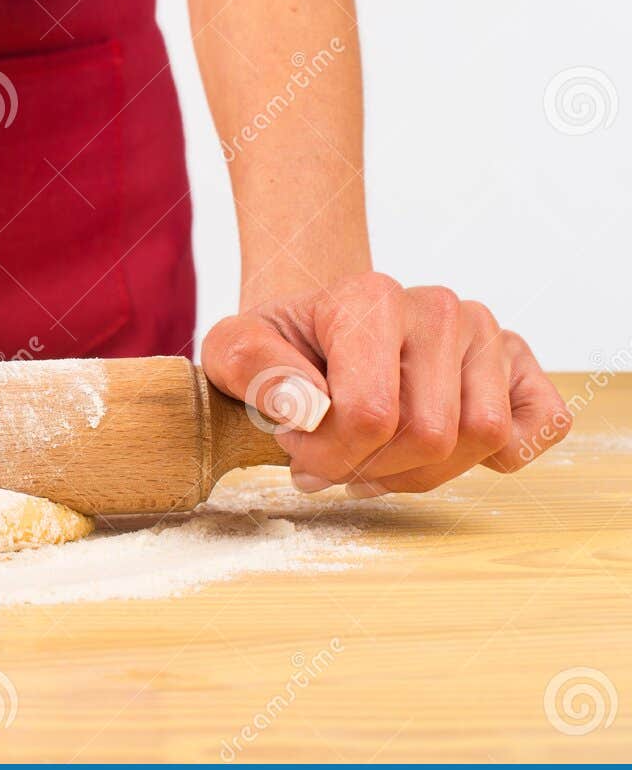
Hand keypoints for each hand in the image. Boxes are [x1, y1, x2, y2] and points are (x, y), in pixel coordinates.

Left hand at [203, 274, 570, 496]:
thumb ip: (251, 369)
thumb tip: (306, 407)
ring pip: (481, 440)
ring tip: (373, 455)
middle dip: (371, 469)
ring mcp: (486, 334)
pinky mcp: (519, 364)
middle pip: (429, 436)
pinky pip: (537, 429)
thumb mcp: (232, 349)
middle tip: (330, 460)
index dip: (329, 457)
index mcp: (371, 297)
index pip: (370, 415)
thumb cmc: (281, 346)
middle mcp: (440, 308)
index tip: (296, 448)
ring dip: (419, 471)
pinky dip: (498, 456)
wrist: (318, 325)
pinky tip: (441, 449)